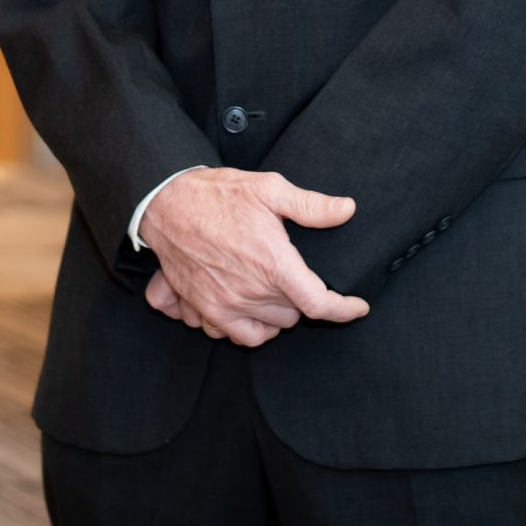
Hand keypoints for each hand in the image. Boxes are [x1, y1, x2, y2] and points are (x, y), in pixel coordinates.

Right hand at [139, 168, 370, 345]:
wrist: (167, 205)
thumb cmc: (218, 195)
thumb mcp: (269, 189)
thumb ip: (310, 206)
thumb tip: (346, 210)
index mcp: (272, 263)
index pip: (318, 303)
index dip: (344, 310)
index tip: (358, 306)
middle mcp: (250, 290)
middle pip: (295, 315)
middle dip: (302, 298)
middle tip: (297, 275)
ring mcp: (225, 305)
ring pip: (271, 328)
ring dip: (279, 314)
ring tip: (277, 291)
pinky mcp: (205, 310)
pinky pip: (239, 336)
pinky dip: (252, 328)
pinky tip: (254, 308)